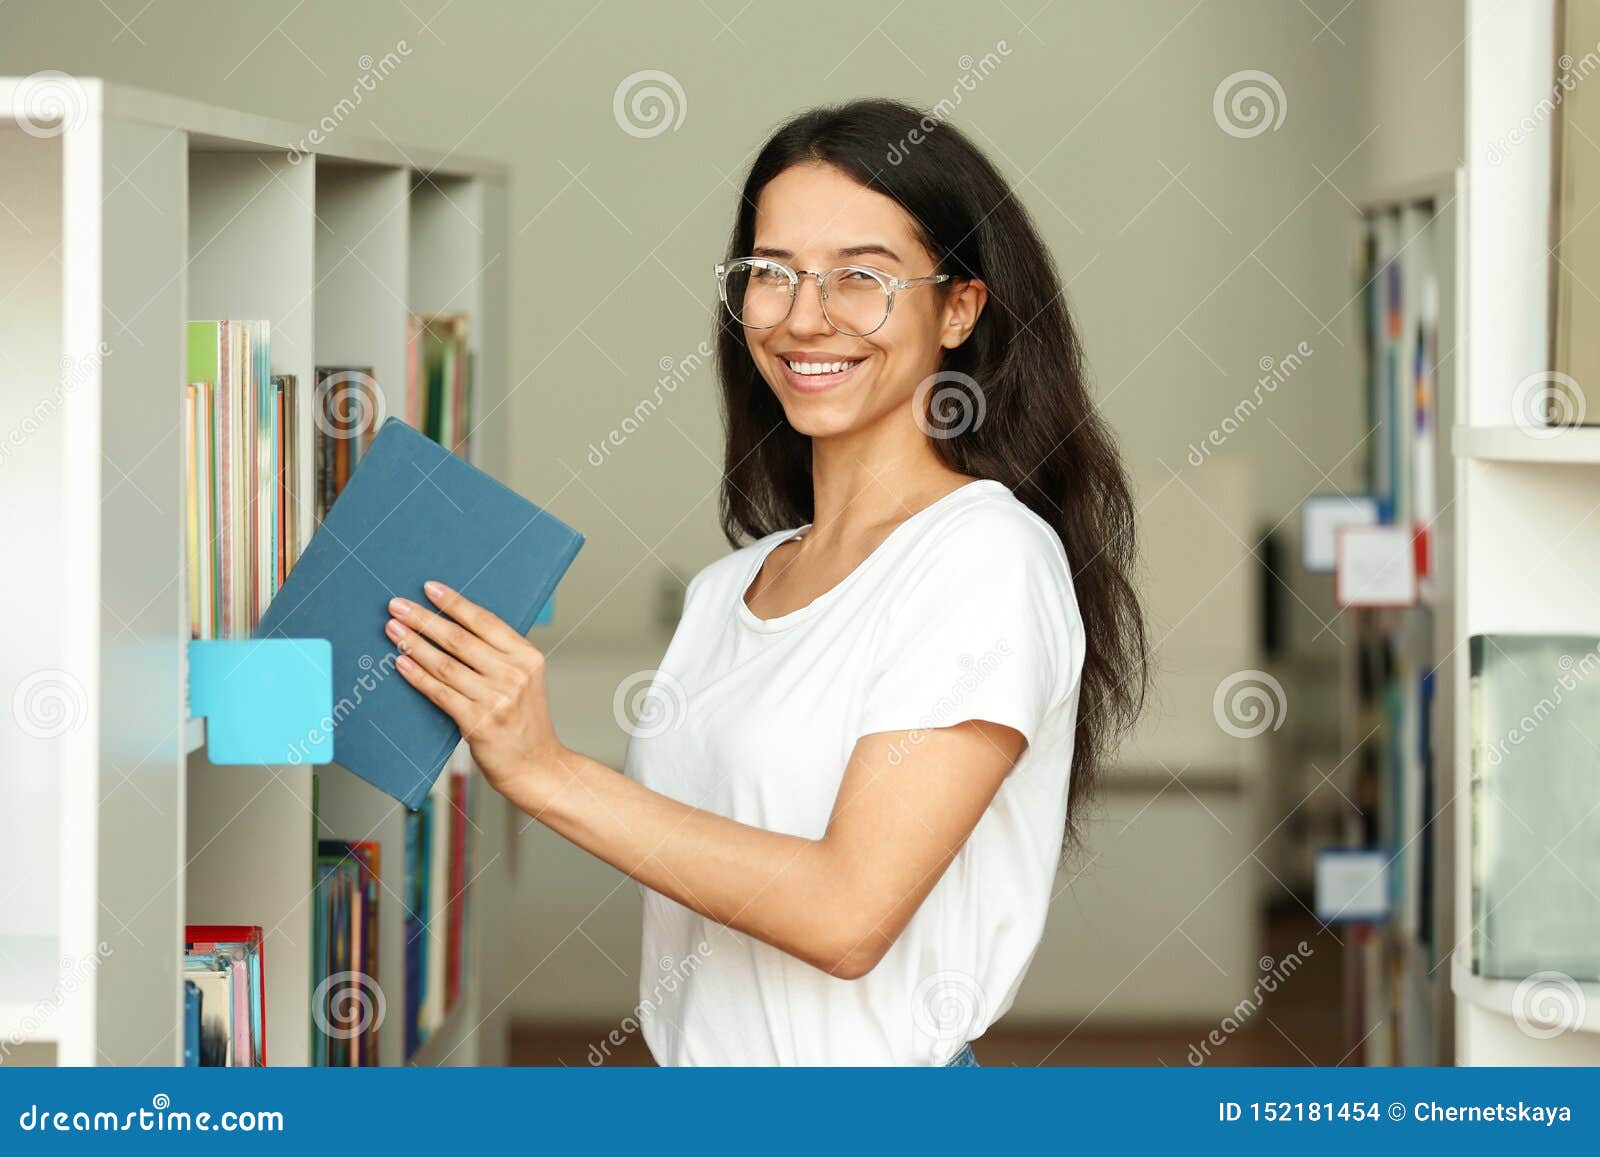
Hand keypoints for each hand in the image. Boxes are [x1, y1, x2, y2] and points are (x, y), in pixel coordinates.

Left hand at [386, 580, 563, 800]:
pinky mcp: (478, 722)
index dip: (454, 603)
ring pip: (445, 664)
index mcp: (528, 657)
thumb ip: (499, 655)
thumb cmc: (524, 722)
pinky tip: (401, 663)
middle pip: (460, 639)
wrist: (536, 766)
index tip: (429, 589)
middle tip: (398, 606)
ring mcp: (497, 699)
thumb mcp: (525, 680)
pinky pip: (439, 692)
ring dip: (414, 644)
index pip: (485, 621)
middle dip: (425, 619)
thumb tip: (453, 627)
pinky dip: (417, 676)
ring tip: (393, 630)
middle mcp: (515, 675)